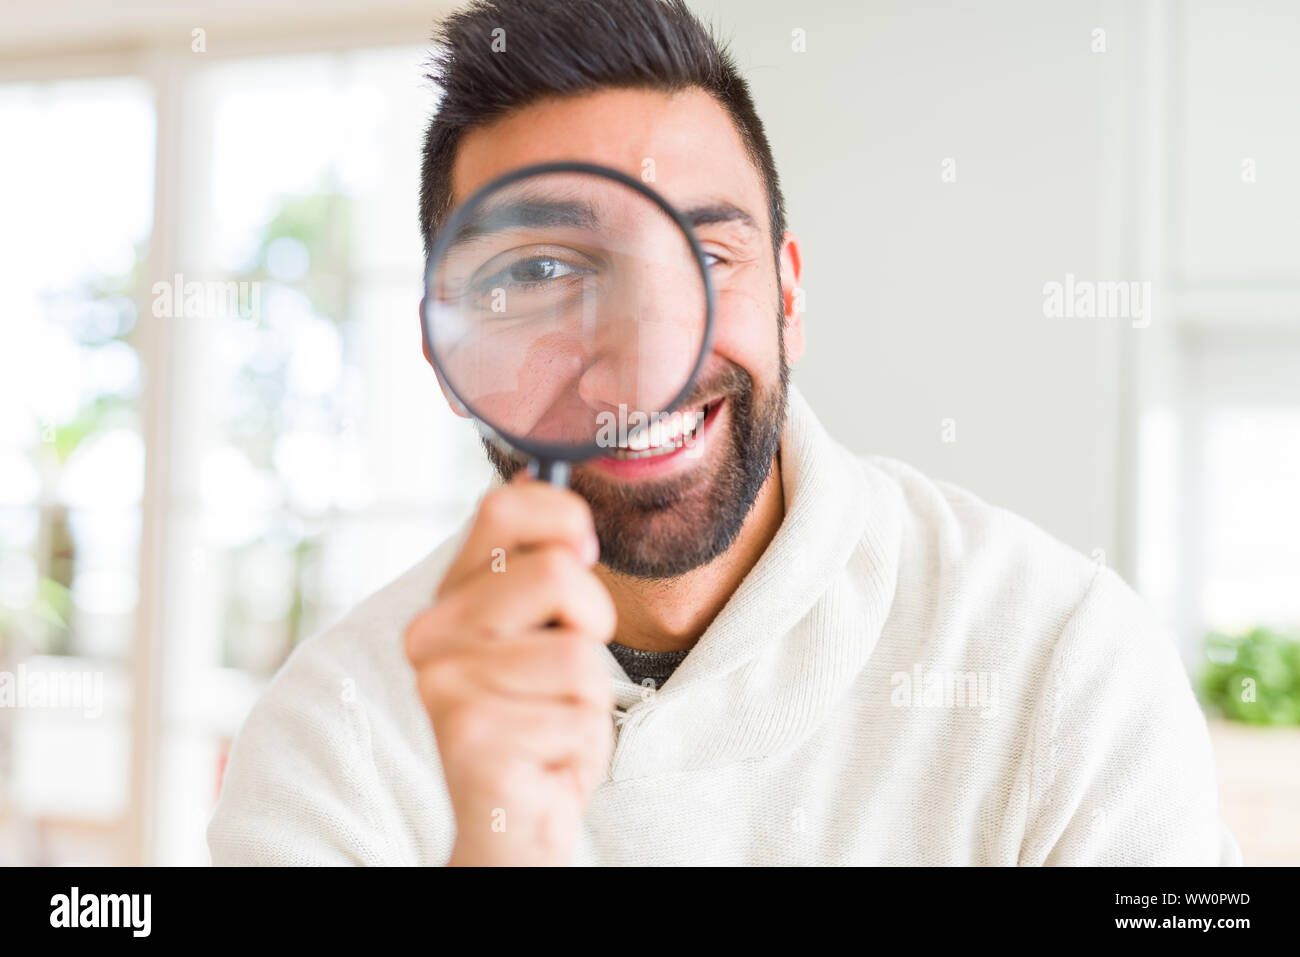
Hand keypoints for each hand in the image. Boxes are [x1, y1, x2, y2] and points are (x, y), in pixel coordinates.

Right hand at [404, 476, 616, 865]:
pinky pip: (577, 715)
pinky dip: (582, 744)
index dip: (562, 517)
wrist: (510, 826)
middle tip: (569, 670)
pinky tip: (546, 760)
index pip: (502, 508)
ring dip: (588, 700)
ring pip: (576, 656)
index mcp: (449, 598)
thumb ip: (536, 569)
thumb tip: (538, 476)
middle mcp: (430, 634)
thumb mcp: (542, 635)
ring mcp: (443, 685)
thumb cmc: (537, 725)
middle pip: (556, 574)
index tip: (582, 554)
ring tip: (553, 722)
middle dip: (591, 624)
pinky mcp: (468, 735)